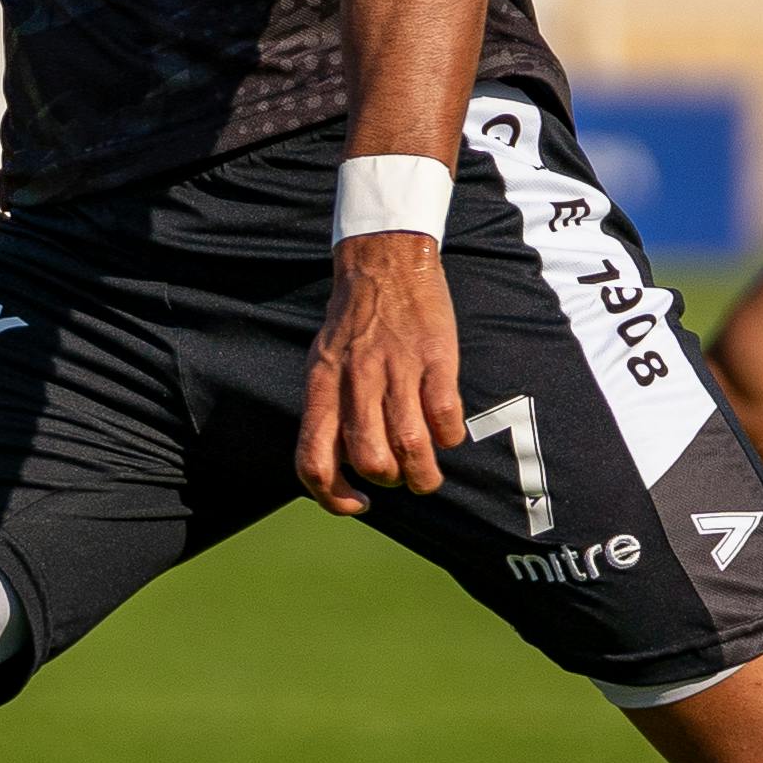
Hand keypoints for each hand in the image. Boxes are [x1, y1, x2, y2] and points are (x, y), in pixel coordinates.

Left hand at [296, 233, 464, 511]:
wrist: (384, 260)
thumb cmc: (354, 322)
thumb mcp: (323, 364)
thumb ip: (329, 411)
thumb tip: (343, 467)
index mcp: (322, 388)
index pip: (312, 462)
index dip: (333, 498)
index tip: (358, 502)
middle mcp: (356, 382)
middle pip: (370, 462)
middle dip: (390, 483)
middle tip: (400, 476)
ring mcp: (397, 370)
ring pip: (411, 447)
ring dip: (424, 475)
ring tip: (428, 475)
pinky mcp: (436, 358)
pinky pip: (445, 418)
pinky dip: (450, 437)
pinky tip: (447, 432)